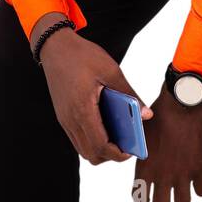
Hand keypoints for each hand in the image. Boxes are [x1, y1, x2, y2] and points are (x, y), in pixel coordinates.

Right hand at [32, 14, 151, 165]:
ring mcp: (64, 119)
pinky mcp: (63, 115)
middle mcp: (70, 119)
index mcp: (82, 108)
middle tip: (127, 143)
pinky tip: (105, 125)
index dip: (118, 154)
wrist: (54, 46)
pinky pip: (77, 138)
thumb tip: (146, 114)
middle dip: (110, 155)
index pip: (100, 146)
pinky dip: (92, 140)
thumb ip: (129, 93)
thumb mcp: (111, 70)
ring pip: (83, 149)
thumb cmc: (82, 55)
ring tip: (117, 135)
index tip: (132, 150)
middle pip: (91, 154)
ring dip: (100, 148)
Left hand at [132, 82, 201, 201]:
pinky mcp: (201, 169)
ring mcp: (182, 174)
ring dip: (183, 194)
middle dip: (163, 200)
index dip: (144, 197)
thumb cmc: (161, 114)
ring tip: (184, 181)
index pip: (140, 198)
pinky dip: (201, 186)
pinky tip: (198, 174)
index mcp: (144, 167)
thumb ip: (143, 154)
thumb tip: (144, 161)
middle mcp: (162, 175)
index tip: (149, 191)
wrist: (182, 102)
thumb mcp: (143, 135)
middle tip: (167, 189)